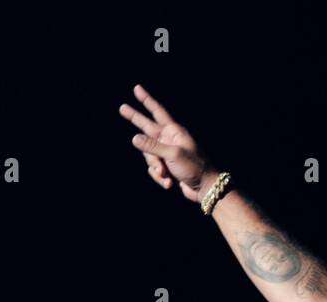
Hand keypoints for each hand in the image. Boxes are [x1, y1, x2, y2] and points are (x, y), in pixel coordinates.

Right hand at [117, 83, 217, 201]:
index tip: (137, 89)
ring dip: (155, 167)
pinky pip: (154, 170)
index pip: (157, 112)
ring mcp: (166, 154)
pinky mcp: (166, 167)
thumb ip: (153, 146)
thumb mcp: (173, 154)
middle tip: (121, 107)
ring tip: (165, 174)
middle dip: (135, 119)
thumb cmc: (194, 167)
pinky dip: (160, 178)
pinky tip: (170, 183)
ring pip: (148, 156)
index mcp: (174, 132)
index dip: (146, 100)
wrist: (205, 188)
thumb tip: (134, 138)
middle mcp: (169, 140)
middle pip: (147, 128)